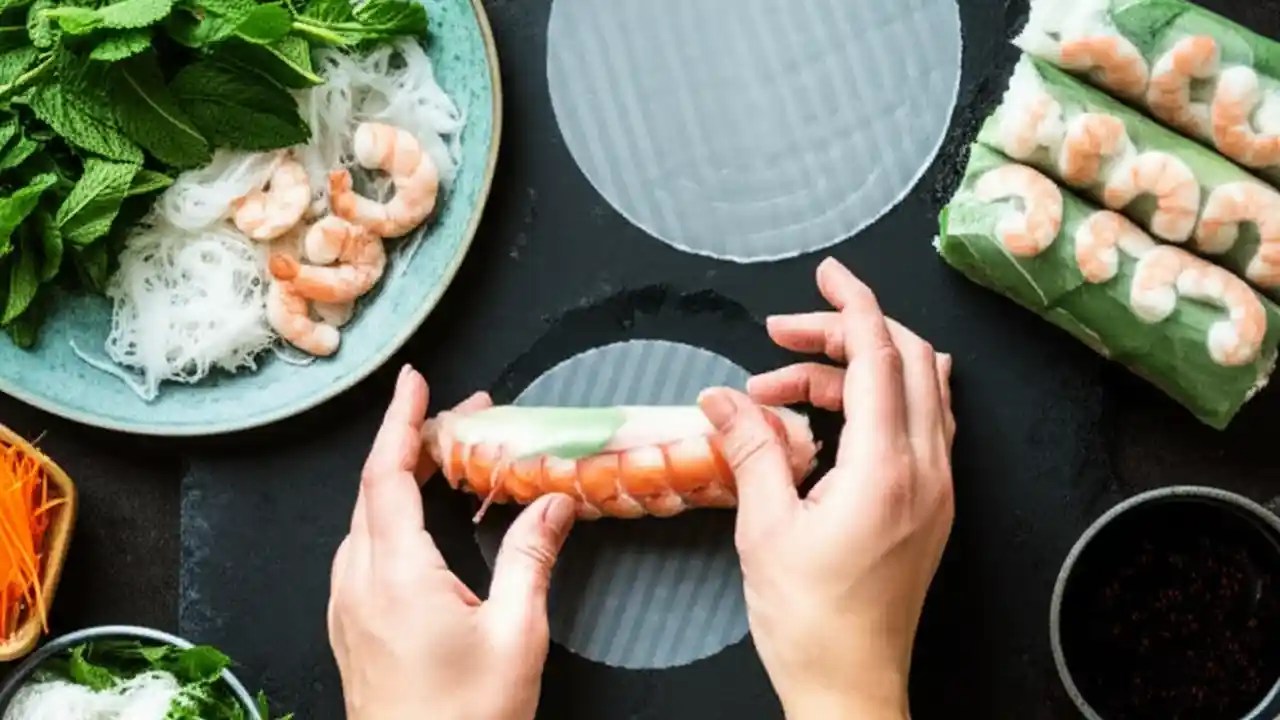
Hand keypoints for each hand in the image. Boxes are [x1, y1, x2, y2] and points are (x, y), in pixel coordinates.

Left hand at [327, 366, 577, 719]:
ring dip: (403, 479)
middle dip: (415, 443)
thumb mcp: (515, 634)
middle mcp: (358, 584)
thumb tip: (553, 502)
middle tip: (466, 421)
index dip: (401, 421)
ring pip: (366, 519)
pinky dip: (392, 517)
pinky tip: (424, 524)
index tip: (416, 381)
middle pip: (375, 488)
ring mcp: (347, 607)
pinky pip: (362, 551)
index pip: (387, 474)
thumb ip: (530, 557)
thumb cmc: (464, 719)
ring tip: (452, 464)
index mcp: (396, 577)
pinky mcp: (350, 628)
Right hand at [698, 258, 954, 719]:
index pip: (882, 356)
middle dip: (845, 334)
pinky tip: (830, 416)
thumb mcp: (764, 528)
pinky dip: (878, 402)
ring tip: (782, 389)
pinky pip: (919, 426)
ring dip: (855, 371)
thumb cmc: (811, 622)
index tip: (827, 275)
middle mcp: (927, 472)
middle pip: (906, 361)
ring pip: (915, 391)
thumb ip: (749, 448)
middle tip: (783, 338)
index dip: (852, 305)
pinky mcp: (930, 507)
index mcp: (888, 470)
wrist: (851, 687)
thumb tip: (721, 398)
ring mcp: (936, 490)